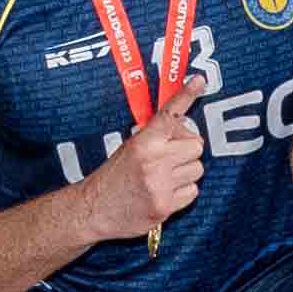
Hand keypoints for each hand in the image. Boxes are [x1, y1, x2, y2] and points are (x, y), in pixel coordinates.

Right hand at [76, 100, 212, 244]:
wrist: (93, 210)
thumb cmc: (113, 176)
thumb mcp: (130, 147)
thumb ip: (157, 136)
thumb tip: (183, 125)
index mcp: (143, 142)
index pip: (170, 114)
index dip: (186, 95)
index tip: (199, 81)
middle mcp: (154, 161)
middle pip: (196, 145)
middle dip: (187, 150)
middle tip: (171, 156)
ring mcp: (161, 185)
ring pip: (197, 169)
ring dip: (186, 172)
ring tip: (165, 176)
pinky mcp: (165, 206)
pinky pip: (192, 192)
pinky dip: (183, 192)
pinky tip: (166, 191)